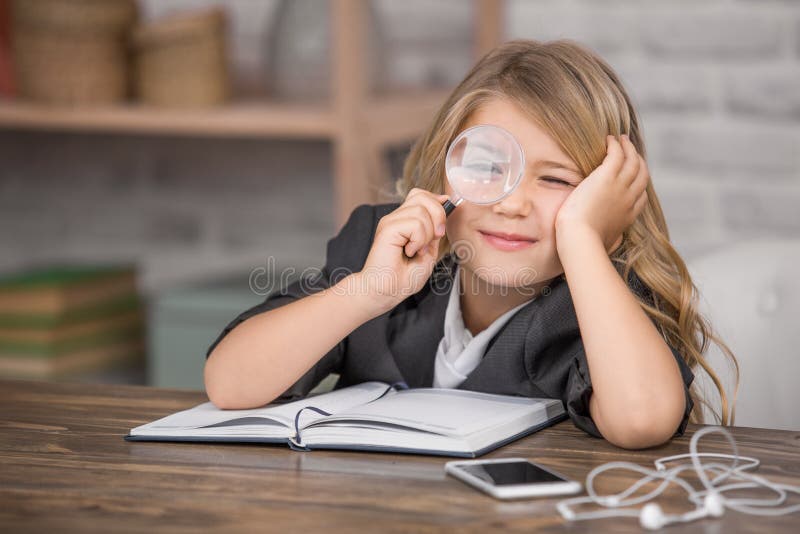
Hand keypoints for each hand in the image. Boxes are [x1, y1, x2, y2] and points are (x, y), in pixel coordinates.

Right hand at [356, 188, 447, 312]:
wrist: (386, 291)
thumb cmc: (404, 277)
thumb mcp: (429, 250)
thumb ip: (434, 230)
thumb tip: (443, 204)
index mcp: (405, 220)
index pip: (422, 195)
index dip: (436, 205)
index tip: (439, 230)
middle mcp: (396, 218)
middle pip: (423, 196)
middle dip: (438, 217)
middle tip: (433, 240)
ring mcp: (391, 221)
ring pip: (421, 210)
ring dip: (427, 234)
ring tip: (417, 250)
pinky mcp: (387, 228)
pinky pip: (415, 224)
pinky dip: (419, 240)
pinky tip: (409, 251)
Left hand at [554, 135, 648, 253]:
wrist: (580, 238)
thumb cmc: (586, 245)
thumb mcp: (605, 244)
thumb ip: (611, 240)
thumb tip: (612, 243)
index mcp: (629, 215)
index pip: (642, 196)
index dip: (639, 183)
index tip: (633, 175)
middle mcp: (629, 198)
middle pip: (641, 174)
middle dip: (638, 161)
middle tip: (630, 150)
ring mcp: (620, 186)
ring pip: (632, 160)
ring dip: (628, 148)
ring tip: (621, 139)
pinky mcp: (606, 177)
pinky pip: (616, 154)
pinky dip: (616, 145)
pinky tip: (610, 139)